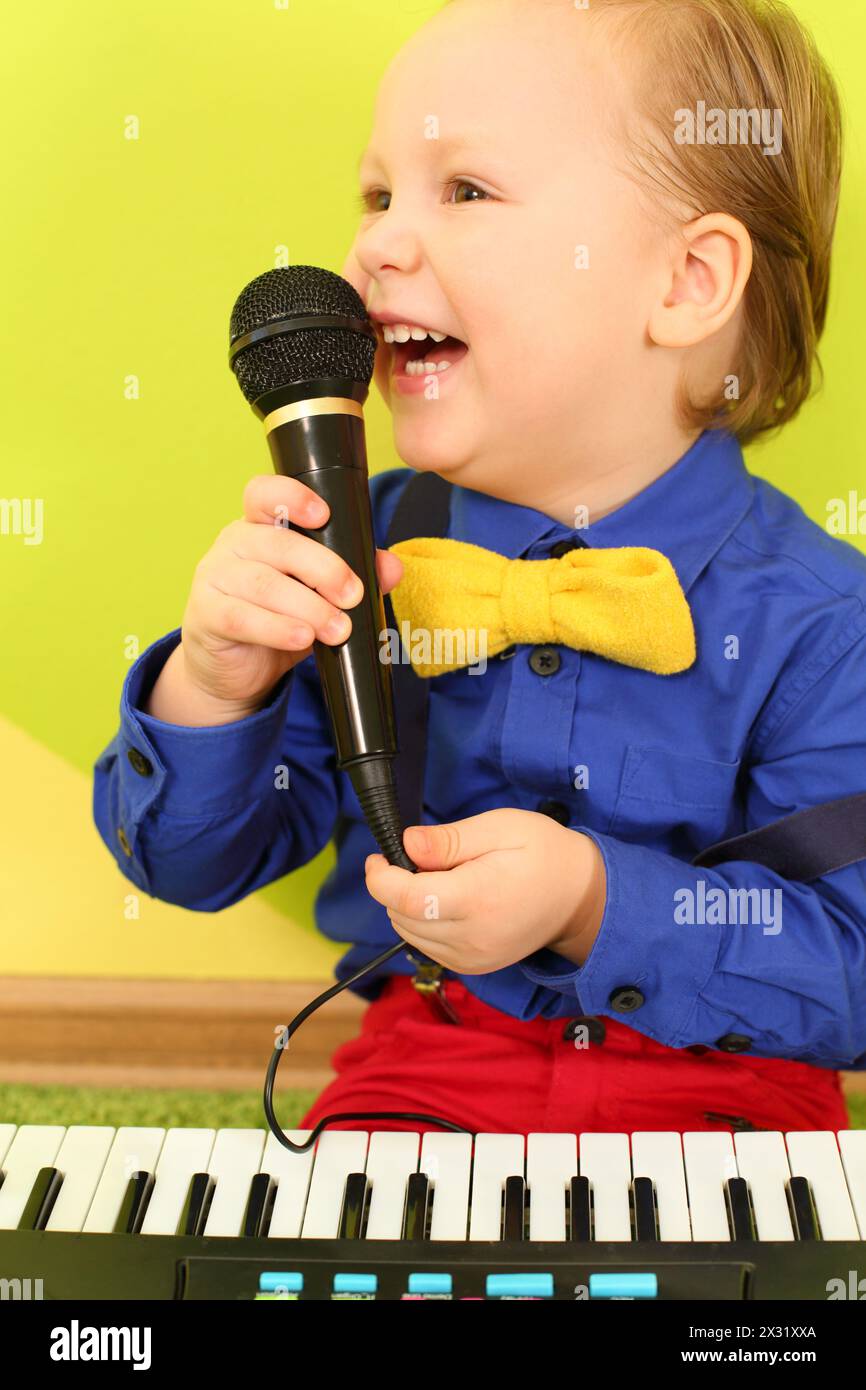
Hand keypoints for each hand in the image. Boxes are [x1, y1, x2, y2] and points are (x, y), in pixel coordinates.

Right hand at [146, 474, 403, 724]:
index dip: (292, 497)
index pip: (264, 494)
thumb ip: (354, 574)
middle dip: (323, 568)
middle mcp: (233, 544)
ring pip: (263, 585)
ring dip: (308, 607)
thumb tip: (392, 568)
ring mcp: (214, 578)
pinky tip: (302, 638)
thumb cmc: (278, 617)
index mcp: (260, 526)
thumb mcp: (318, 594)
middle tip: (353, 595)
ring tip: (338, 628)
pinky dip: (277, 628)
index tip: (324, 515)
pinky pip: (242, 618)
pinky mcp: (207, 615)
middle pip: (276, 545)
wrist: (236, 668)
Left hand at [364, 808, 606, 973]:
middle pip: (401, 917)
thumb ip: (449, 839)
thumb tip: (407, 844)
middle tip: (426, 861)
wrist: (580, 898)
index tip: (379, 857)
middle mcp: (470, 938)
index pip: (406, 898)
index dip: (381, 877)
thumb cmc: (544, 854)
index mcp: (476, 899)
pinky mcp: (472, 967)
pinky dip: (424, 923)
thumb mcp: (500, 827)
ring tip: (443, 880)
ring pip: (409, 934)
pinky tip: (449, 902)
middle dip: (396, 886)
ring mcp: (471, 959)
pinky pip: (427, 946)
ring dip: (409, 906)